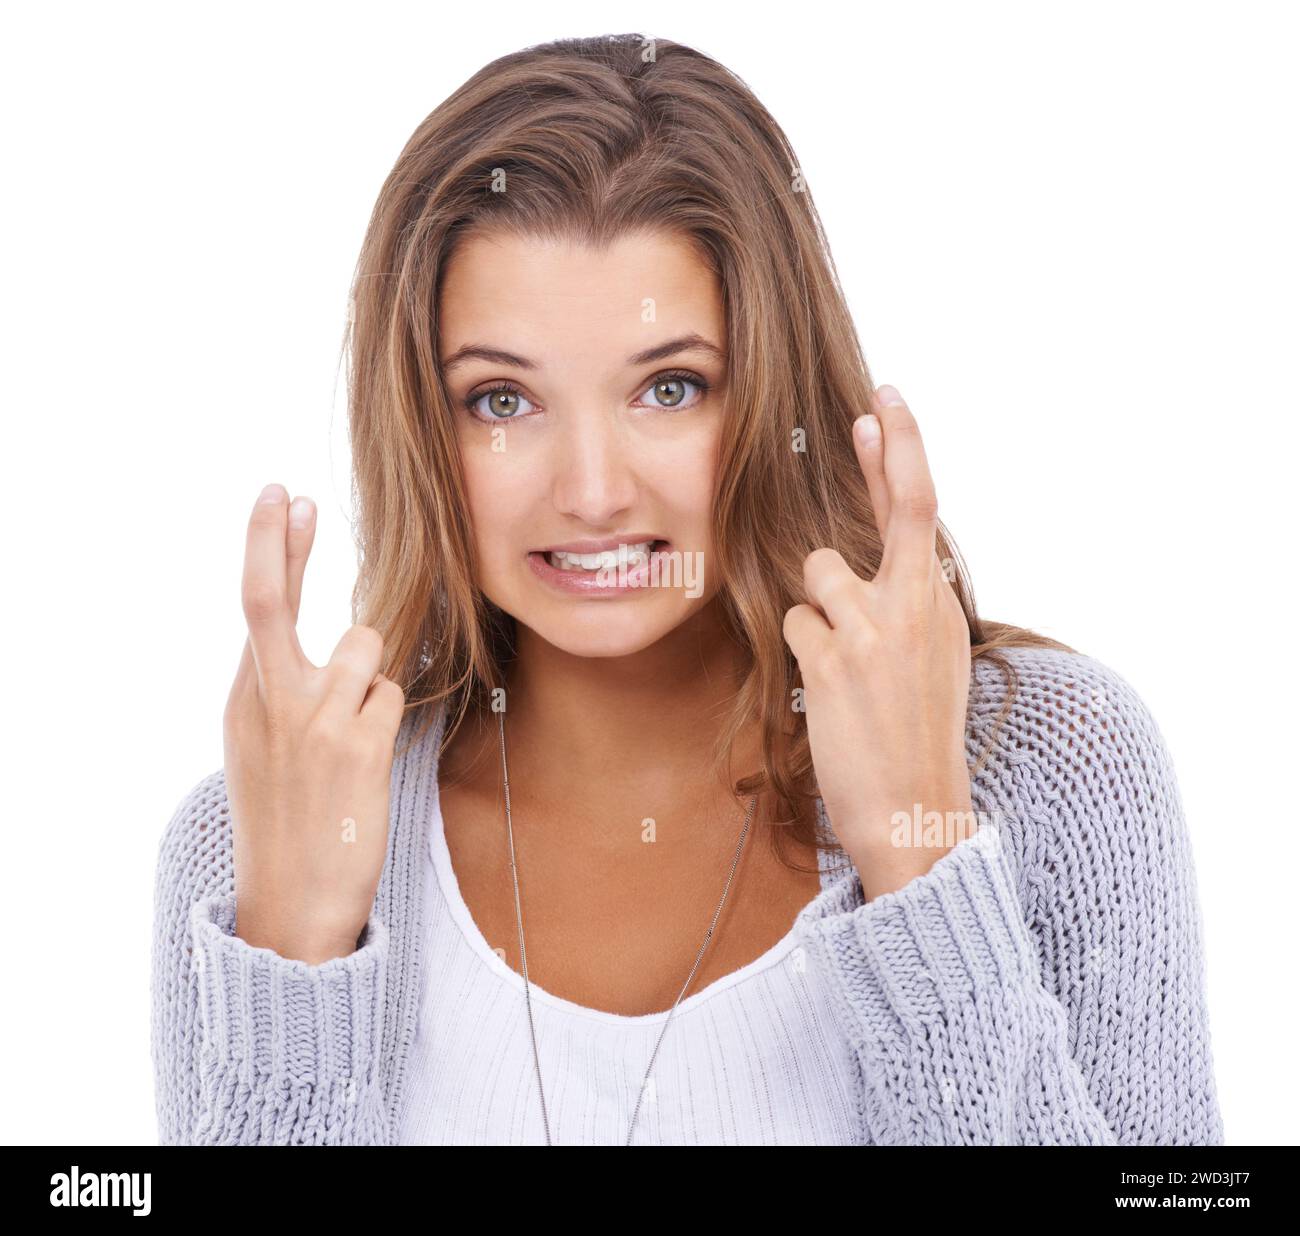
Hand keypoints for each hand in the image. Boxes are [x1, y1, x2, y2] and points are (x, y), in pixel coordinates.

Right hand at [223, 483, 405, 963]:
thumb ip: (271, 692)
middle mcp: (269, 703)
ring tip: (353, 732)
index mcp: (243, 701)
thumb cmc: (285, 820)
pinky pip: (390, 694)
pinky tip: (367, 760)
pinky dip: (387, 715)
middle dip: (278, 543)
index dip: (272, 549)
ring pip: (364, 647)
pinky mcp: (358, 748)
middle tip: (291, 496)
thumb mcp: (257, 752)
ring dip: (370, 677)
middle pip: (269, 602)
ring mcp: (313, 723)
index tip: (282, 501)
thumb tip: (297, 640)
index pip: (255, 607)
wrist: (292, 902)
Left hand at [782, 385, 975, 900]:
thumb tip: (885, 558)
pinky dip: (804, 650)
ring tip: (844, 663)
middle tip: (874, 406)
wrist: (917, 811)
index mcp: (944, 605)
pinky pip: (796, 623)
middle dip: (890, 449)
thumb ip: (912, 603)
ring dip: (819, 608)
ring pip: (819, 573)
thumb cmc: (917, 738)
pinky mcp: (835, 659)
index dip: (904, 452)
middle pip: (903, 507)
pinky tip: (830, 691)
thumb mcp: (934, 661)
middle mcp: (920, 607)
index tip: (886, 405)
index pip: (924, 513)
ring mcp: (878, 629)